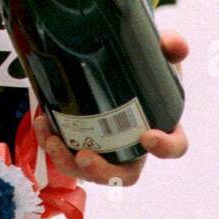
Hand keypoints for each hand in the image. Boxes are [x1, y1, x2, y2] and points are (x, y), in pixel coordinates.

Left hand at [32, 30, 189, 186]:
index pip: (174, 147)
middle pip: (125, 174)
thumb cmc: (144, 70)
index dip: (164, 148)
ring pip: (91, 171)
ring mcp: (107, 150)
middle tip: (85, 156)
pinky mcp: (82, 143)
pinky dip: (53, 143)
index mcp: (161, 126)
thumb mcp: (159, 55)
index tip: (148, 136)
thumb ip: (170, 46)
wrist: (119, 66)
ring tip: (53, 141)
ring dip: (69, 162)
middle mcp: (134, 147)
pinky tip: (43, 123)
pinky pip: (68, 154)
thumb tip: (175, 44)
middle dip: (103, 172)